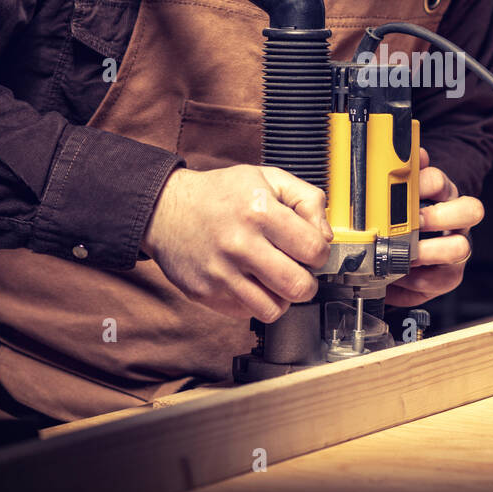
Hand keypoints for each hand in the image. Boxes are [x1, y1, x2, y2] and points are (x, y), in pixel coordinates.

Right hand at [140, 165, 332, 322]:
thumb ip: (307, 200)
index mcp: (259, 211)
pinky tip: (249, 282)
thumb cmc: (221, 194)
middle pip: (299, 287)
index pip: (314, 249)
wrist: (166, 210)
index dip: (319, 252)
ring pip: (275, 309)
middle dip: (307, 281)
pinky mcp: (206, 293)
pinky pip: (246, 313)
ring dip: (282, 297)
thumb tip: (326, 237)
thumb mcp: (268, 178)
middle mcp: (240, 244)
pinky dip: (255, 301)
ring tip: (274, 279)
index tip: (309, 249)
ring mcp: (221, 273)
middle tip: (297, 270)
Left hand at [386, 147, 483, 306]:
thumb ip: (407, 174)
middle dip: (441, 217)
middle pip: (471, 210)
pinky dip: (418, 279)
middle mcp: (456, 219)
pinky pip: (442, 279)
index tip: (409, 188)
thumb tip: (417, 153)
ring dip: (431, 252)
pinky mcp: (450, 276)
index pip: (441, 181)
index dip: (427, 183)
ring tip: (407, 255)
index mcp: (442, 194)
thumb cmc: (404, 222)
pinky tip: (400, 276)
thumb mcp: (401, 198)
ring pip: (460, 247)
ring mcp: (457, 248)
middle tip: (416, 223)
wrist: (405, 256)